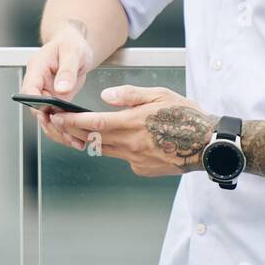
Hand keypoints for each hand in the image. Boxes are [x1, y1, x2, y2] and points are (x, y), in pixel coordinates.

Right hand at [22, 21, 93, 150]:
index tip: (49, 115)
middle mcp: (38, 83)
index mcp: (37, 68)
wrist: (74, 43)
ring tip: (77, 142)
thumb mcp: (72, 52)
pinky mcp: (56, 100)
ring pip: (47, 119)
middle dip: (52, 126)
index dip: (36, 105)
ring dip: (60, 132)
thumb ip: (67, 70)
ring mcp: (46, 93)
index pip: (29, 90)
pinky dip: (67, 128)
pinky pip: (58, 117)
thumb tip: (61, 89)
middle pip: (37, 110)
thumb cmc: (71, 43)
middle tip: (69, 136)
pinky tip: (79, 137)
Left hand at [49, 85, 217, 176]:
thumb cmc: (186, 116)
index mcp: (133, 123)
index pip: (93, 124)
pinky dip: (116, 149)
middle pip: (92, 140)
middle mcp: (131, 145)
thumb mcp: (160, 95)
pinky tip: (121, 140)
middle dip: (71, 132)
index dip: (72, 121)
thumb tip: (104, 97)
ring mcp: (136, 160)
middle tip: (56, 124)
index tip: (57, 117)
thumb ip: (130, 95)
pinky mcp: (142, 169)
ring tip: (76, 131)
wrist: (208, 144)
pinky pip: (122, 158)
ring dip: (87, 142)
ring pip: (104, 151)